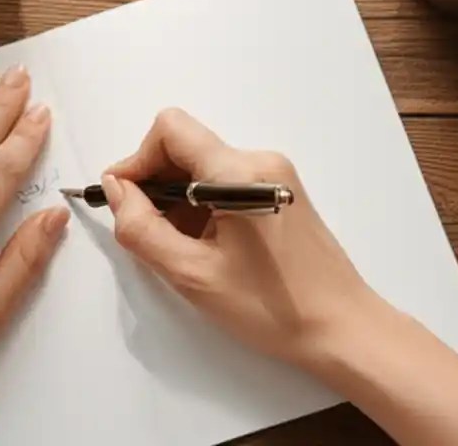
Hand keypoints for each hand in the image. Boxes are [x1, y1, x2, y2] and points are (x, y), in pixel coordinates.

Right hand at [104, 108, 383, 369]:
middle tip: (147, 232)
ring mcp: (275, 174)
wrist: (342, 328)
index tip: (124, 201)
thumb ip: (142, 227)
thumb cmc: (271, 308)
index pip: (170, 130)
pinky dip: (202, 206)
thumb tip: (116, 190)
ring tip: (182, 248)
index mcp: (238, 172)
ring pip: (203, 167)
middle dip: (155, 183)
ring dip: (178, 199)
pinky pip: (225, 182)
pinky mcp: (281, 192)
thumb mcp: (192, 274)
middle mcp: (259, 160)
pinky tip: (207, 247)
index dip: (137, 160)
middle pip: (185, 146)